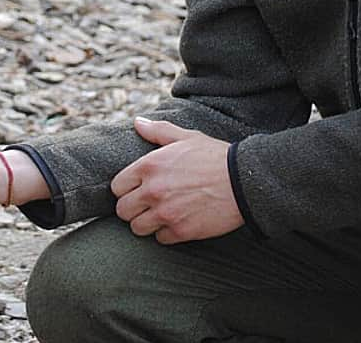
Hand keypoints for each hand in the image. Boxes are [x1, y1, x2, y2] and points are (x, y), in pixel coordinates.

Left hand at [110, 117, 241, 244]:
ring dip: (147, 223)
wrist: (243, 181)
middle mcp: (152, 191)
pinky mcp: (181, 231)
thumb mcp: (185, 137)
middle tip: (145, 206)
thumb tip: (137, 122)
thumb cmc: (214, 156)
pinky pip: (160, 239)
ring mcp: (166, 213)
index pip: (116, 187)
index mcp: (148, 166)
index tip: (135, 190)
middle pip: (122, 211)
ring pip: (137, 228)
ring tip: (160, 215)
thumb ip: (158, 131)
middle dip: (132, 209)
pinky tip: (177, 222)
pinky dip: (166, 234)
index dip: (125, 189)